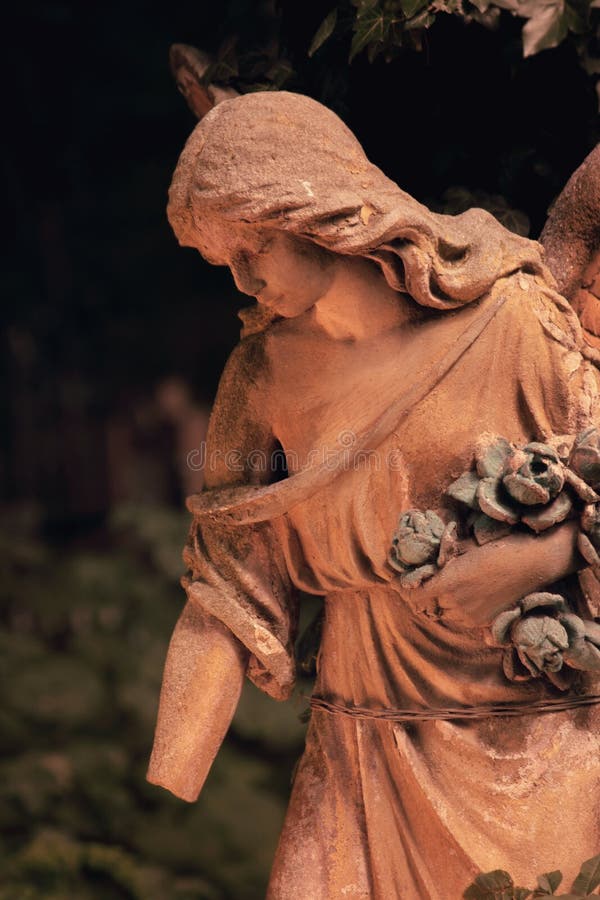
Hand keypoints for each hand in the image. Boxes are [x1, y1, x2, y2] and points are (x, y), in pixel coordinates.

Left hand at [403, 520, 582, 627]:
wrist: (532, 563)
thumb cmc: (498, 549)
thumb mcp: (465, 549)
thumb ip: (444, 558)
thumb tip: (428, 561)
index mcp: (448, 584)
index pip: (414, 596)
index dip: (406, 589)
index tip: (404, 581)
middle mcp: (456, 603)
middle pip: (429, 605)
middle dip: (426, 594)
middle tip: (427, 581)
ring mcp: (470, 616)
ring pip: (444, 613)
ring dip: (442, 603)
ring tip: (448, 588)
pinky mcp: (483, 622)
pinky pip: (460, 619)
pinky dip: (457, 610)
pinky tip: (465, 596)